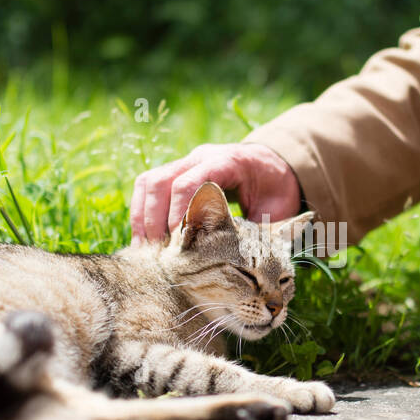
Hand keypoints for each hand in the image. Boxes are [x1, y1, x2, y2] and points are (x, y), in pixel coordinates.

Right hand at [131, 143, 300, 243]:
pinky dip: (142, 212)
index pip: (189, 183)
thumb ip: (260, 229)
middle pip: (161, 180)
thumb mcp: (276, 210)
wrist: (274, 167)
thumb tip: (242, 261)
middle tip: (158, 252)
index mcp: (227, 162)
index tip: (178, 244)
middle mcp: (201, 157)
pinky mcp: (176, 172)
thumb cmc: (276, 192)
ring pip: (149, 182)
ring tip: (145, 249)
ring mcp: (186, 162)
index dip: (179, 213)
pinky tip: (145, 239)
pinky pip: (148, 187)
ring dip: (143, 216)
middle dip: (154, 218)